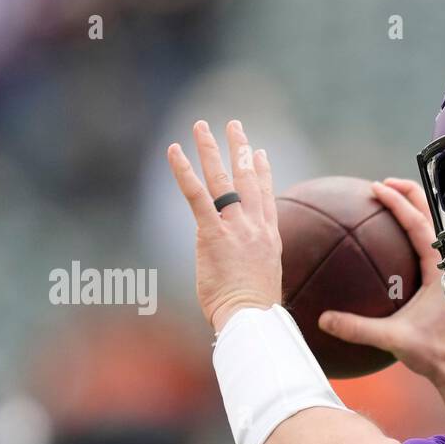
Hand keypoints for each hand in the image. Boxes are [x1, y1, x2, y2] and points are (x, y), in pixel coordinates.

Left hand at [166, 119, 281, 333]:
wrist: (253, 318)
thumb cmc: (255, 312)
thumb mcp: (262, 282)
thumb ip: (253, 266)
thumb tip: (241, 269)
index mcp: (269, 238)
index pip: (266, 197)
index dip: (263, 172)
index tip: (259, 152)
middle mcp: (255, 227)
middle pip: (248, 179)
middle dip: (240, 149)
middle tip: (234, 126)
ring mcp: (236, 228)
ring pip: (222, 180)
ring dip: (211, 149)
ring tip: (201, 126)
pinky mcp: (213, 234)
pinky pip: (197, 195)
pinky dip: (184, 171)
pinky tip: (175, 151)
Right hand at [316, 178, 444, 381]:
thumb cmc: (434, 353)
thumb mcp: (394, 340)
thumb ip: (358, 329)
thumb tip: (324, 319)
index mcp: (441, 270)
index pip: (420, 225)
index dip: (399, 202)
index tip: (377, 187)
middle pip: (431, 216)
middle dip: (409, 193)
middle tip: (382, 183)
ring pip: (432, 228)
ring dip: (412, 210)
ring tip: (388, 200)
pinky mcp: (443, 280)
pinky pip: (426, 247)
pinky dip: (410, 233)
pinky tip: (389, 239)